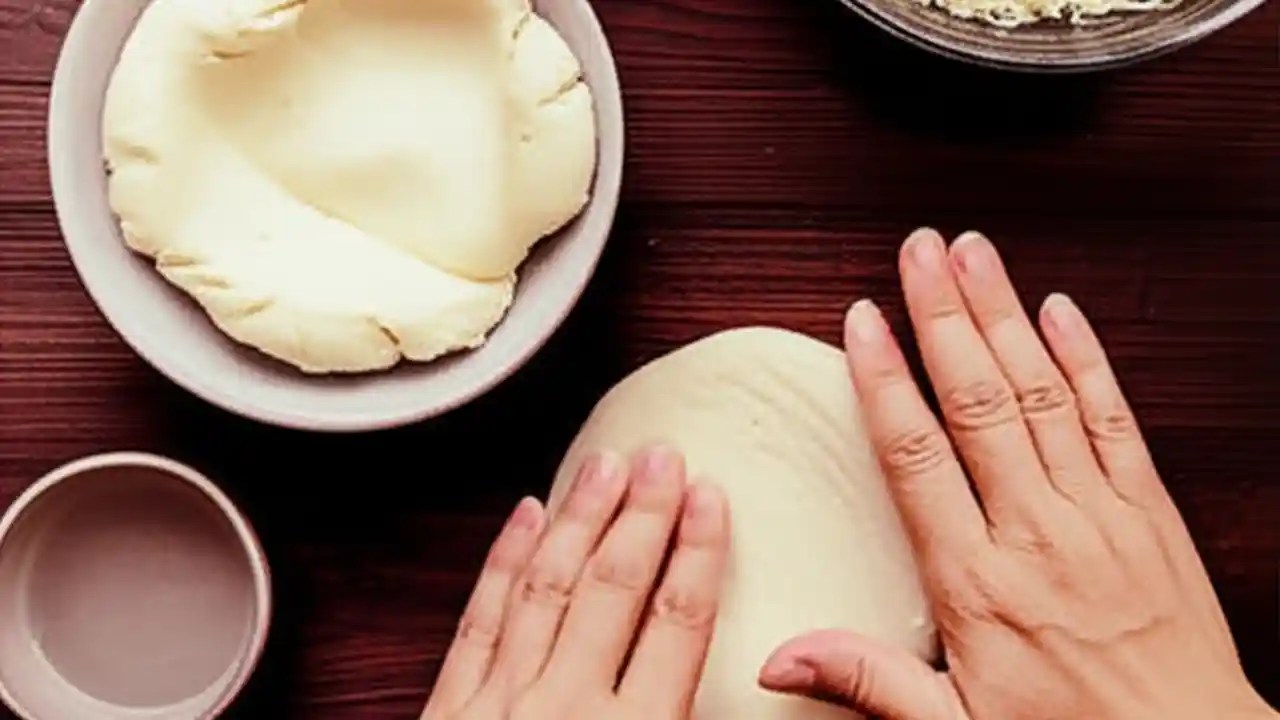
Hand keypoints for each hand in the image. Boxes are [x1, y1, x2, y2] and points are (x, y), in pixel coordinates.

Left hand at [422, 447, 729, 719]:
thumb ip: (687, 717)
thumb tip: (749, 679)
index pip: (680, 621)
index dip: (699, 550)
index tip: (709, 495)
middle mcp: (570, 709)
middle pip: (614, 587)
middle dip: (642, 514)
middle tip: (659, 456)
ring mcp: (502, 706)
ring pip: (547, 588)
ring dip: (579, 520)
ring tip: (603, 466)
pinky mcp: (449, 713)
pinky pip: (479, 622)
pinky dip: (504, 563)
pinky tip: (525, 517)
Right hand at [759, 230, 1275, 719]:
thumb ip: (867, 681)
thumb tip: (781, 660)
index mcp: (978, 582)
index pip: (917, 456)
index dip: (885, 380)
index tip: (862, 322)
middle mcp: (1037, 532)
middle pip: (979, 400)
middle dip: (944, 315)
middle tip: (919, 250)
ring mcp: (1098, 514)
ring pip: (1042, 393)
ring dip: (1005, 316)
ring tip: (975, 254)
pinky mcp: (1149, 512)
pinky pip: (1114, 420)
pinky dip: (1088, 360)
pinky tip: (1060, 311)